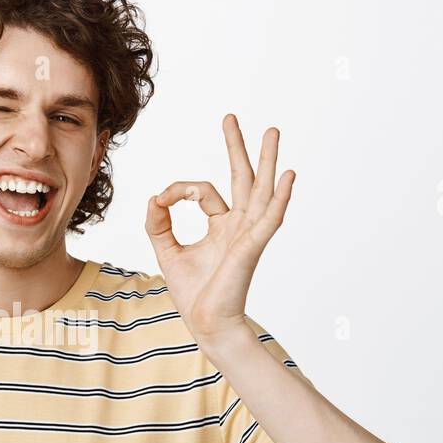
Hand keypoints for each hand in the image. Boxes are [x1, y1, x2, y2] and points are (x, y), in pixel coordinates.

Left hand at [144, 115, 294, 344]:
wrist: (206, 323)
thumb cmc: (193, 294)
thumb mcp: (166, 252)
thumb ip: (158, 224)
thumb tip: (154, 198)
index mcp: (222, 224)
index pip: (204, 191)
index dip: (179, 190)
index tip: (161, 199)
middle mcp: (239, 225)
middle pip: (242, 178)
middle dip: (238, 147)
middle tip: (231, 118)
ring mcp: (249, 234)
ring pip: (260, 189)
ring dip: (267, 160)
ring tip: (272, 132)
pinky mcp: (252, 247)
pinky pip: (270, 218)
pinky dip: (280, 196)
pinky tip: (288, 175)